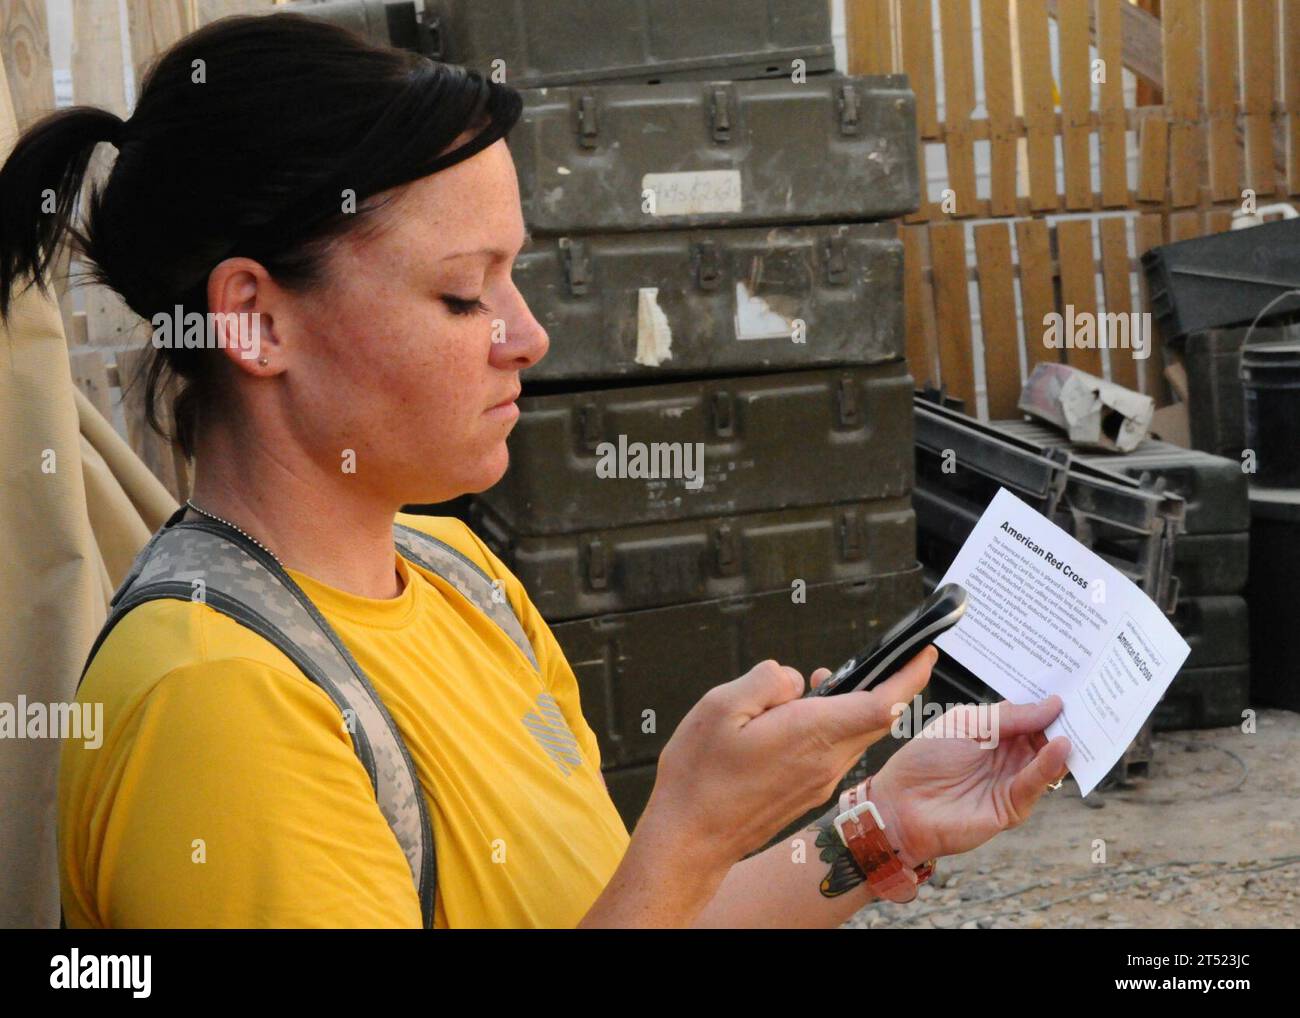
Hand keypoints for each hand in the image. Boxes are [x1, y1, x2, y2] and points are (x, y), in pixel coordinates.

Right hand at [647, 647, 938, 866]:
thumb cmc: (701, 778)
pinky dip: (828, 728)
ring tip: (808, 687)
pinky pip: (834, 750)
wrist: (690, 840)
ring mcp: (821, 781)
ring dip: (847, 706)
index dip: (909, 676)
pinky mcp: (810, 792)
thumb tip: (794, 680)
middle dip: (883, 685)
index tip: (923, 653)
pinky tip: (791, 721)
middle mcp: (827, 762)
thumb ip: (766, 681)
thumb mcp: (721, 707)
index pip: (882, 703)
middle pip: (876, 718)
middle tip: (873, 660)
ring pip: (853, 733)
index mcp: (812, 734)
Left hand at [863, 696, 1071, 868]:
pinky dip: (1049, 766)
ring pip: (1048, 760)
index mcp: (994, 730)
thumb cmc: (924, 760)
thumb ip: (1007, 716)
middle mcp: (1008, 755)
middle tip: (1093, 699)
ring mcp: (1012, 780)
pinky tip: (1060, 747)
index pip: (1031, 713)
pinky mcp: (1012, 807)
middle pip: (1045, 735)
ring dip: (1065, 741)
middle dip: (1067, 720)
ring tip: (1081, 722)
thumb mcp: (964, 724)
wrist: (899, 804)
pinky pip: (1035, 784)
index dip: (1050, 700)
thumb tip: (1052, 703)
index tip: (1077, 682)